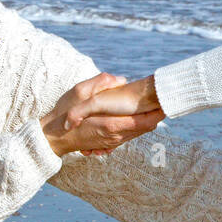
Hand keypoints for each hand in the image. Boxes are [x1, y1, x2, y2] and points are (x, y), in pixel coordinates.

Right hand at [41, 72, 165, 156]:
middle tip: (168, 102)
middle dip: (156, 115)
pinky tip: (144, 117)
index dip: (156, 112)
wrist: (53, 137)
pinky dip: (139, 127)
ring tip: (160, 107)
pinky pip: (129, 136)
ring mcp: (112, 141)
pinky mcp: (109, 143)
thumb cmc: (64, 113)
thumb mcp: (78, 93)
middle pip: (145, 128)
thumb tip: (120, 78)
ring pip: (138, 132)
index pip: (143, 122)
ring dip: (149, 121)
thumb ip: (99, 84)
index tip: (166, 102)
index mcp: (111, 124)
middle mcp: (115, 136)